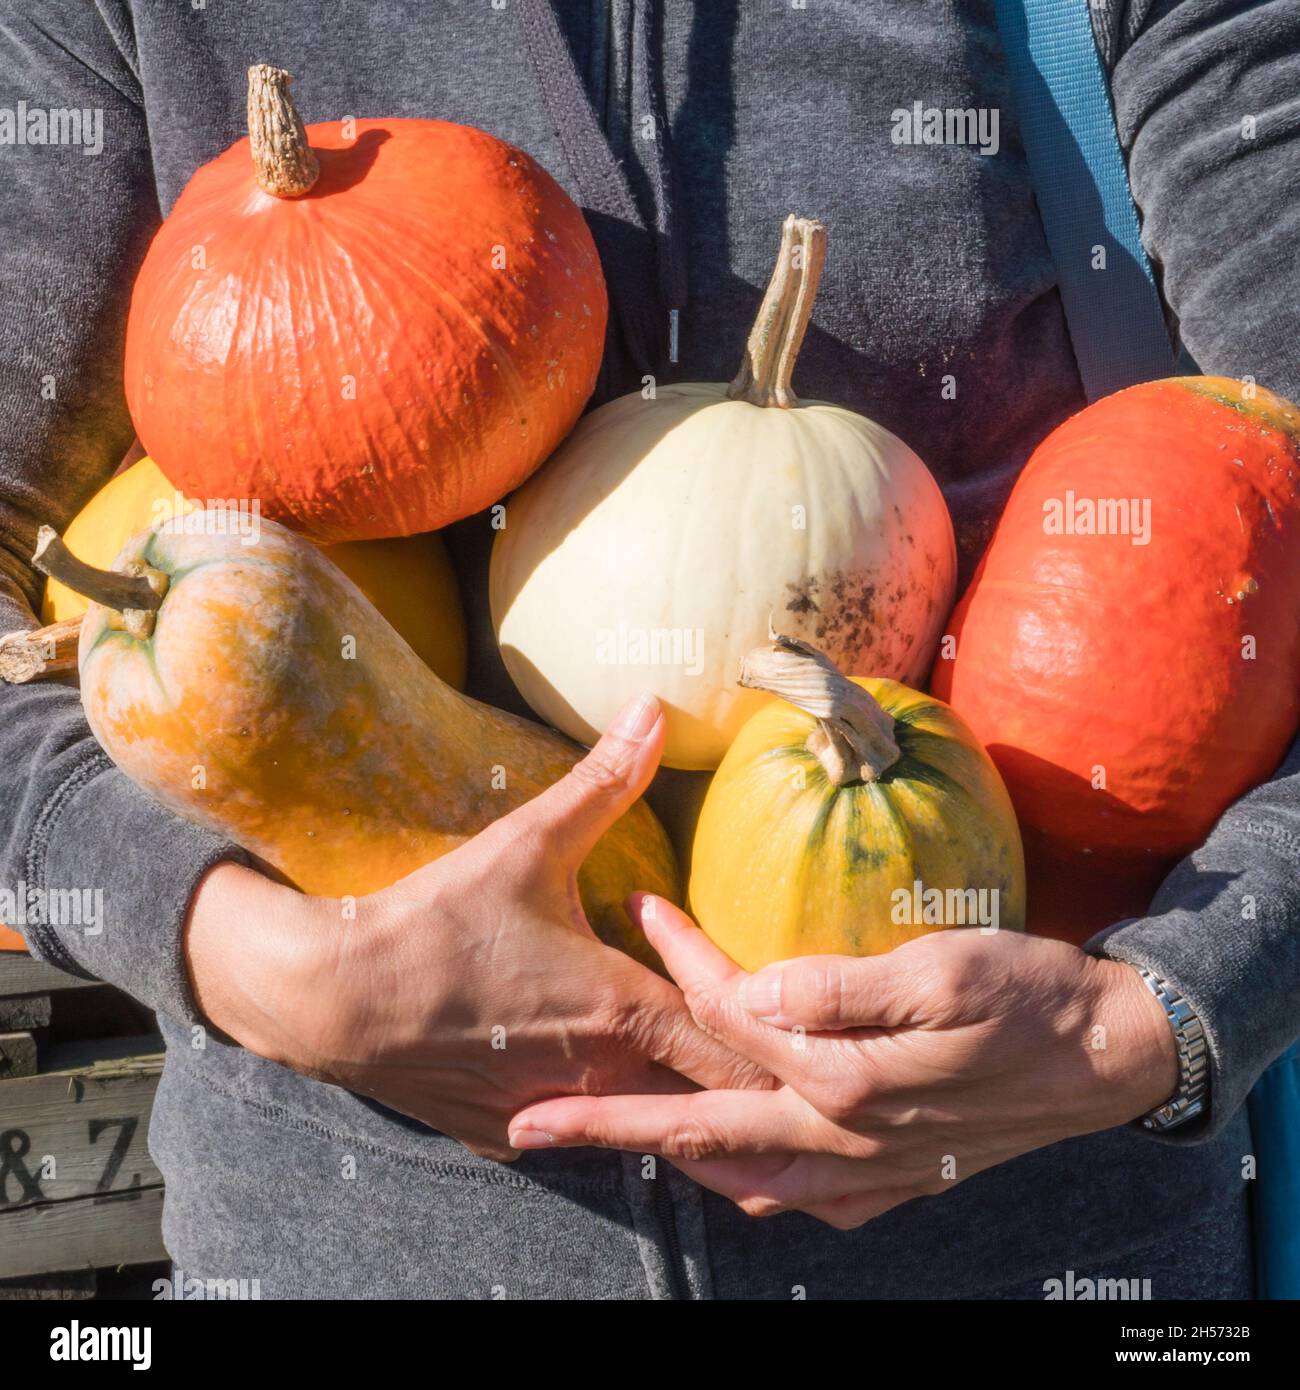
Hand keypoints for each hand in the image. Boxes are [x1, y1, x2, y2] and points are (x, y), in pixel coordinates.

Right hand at [184, 696, 769, 1160]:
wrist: (331, 1000)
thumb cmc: (437, 919)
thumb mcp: (527, 842)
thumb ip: (604, 781)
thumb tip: (657, 708)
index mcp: (624, 1014)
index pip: (744, 1051)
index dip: (783, 1041)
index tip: (814, 1030)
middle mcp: (601, 1082)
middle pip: (711, 1108)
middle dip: (748, 1087)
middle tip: (787, 1067)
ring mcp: (553, 1122)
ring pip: (645, 1130)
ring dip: (680, 1104)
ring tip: (720, 1088)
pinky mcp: (508, 1138)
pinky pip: (576, 1135)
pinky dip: (602, 1115)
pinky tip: (601, 1086)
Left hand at [509, 900, 1178, 1226]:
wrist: (1111, 1056)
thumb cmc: (1029, 996)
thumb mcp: (941, 970)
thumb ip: (838, 989)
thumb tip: (747, 991)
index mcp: (842, 1076)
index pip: (728, 1016)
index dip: (678, 960)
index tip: (638, 906)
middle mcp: (838, 1136)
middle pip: (696, 1127)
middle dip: (604, 1123)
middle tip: (524, 1124)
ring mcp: (863, 1170)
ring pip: (736, 1175)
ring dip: (664, 1158)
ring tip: (603, 1142)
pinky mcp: (890, 1180)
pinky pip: (793, 1197)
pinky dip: (743, 1182)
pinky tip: (726, 1166)